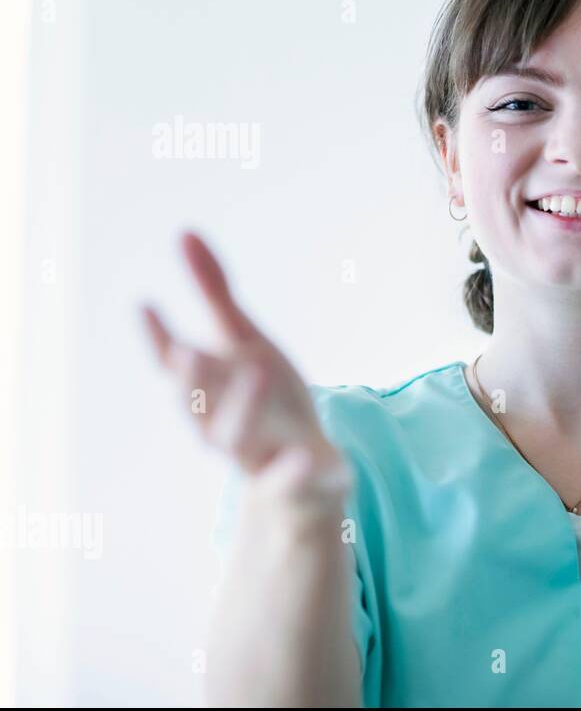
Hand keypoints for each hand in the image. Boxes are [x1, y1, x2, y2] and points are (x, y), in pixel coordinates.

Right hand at [141, 231, 350, 514]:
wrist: (304, 473)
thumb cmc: (266, 399)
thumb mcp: (246, 340)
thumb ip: (214, 292)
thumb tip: (184, 231)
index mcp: (208, 388)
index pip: (175, 364)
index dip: (158, 339)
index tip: (146, 304)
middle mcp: (221, 423)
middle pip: (198, 404)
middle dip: (193, 378)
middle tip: (188, 349)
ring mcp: (255, 455)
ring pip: (236, 438)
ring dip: (241, 408)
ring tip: (256, 369)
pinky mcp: (294, 480)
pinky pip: (287, 479)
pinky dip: (290, 470)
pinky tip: (302, 454)